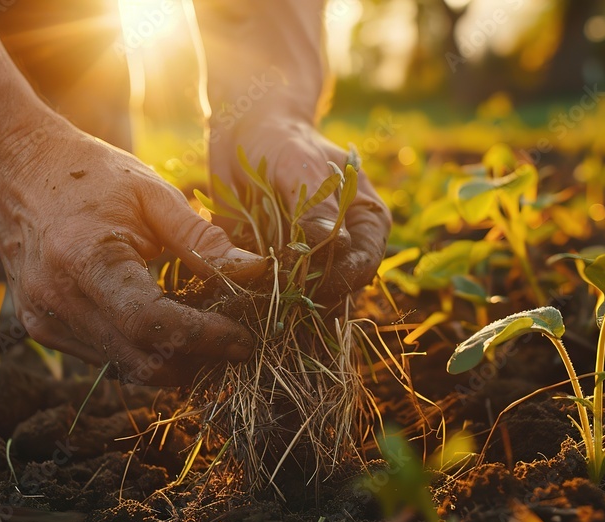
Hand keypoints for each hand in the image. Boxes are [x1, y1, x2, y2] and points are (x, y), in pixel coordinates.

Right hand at [0, 120, 266, 384]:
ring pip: (128, 368)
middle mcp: (58, 301)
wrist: (12, 170)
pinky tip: (166, 322)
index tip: (245, 337)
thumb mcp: (151, 194)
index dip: (205, 337)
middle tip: (237, 337)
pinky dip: (143, 349)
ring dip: (174, 358)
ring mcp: (45, 321)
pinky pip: (108, 357)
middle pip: (143, 359)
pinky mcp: (43, 330)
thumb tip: (256, 272)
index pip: (152, 322)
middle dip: (198, 358)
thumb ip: (202, 239)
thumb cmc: (87, 173)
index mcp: (84, 258)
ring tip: (207, 327)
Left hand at [210, 116, 390, 298]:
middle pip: (336, 291)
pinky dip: (255, 297)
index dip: (339, 279)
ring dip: (279, 304)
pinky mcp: (276, 268)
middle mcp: (343, 248)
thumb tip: (334, 243)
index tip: (305, 279)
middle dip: (306, 298)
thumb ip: (316, 203)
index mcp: (366, 222)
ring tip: (254, 298)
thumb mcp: (300, 164)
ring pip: (304, 300)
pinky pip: (270, 294)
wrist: (245, 134)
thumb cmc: (284, 141)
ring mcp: (310, 261)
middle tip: (273, 296)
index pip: (363, 265)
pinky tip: (238, 293)